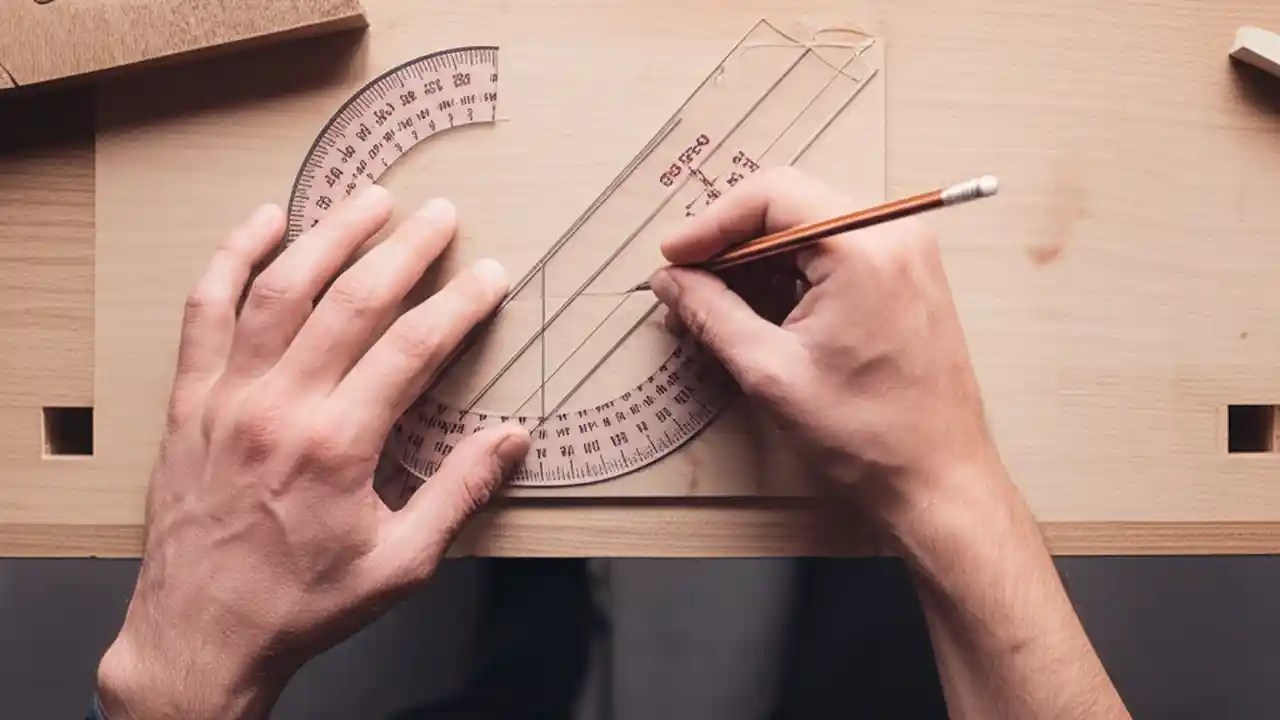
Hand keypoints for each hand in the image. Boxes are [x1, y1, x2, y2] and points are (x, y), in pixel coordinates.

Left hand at [96, 187, 529, 718]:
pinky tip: (262, 223)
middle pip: (352, 301)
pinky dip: (231, 259)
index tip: (490, 277)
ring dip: (329, 236)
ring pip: (280, 291)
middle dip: (405, 250)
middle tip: (442, 216)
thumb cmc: (303, 605)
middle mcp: (281, 407)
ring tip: (369, 201)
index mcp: (339, 445)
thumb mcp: (402, 564)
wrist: (202, 635)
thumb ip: (459, 494)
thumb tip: (511, 439)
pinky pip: (204, 311)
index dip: (460, 304)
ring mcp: (227, 397)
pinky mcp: (189, 400)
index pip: (413, 348)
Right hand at [650, 167, 1001, 522]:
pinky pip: (837, 249)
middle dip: (730, 238)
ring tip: (715, 300)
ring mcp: (907, 253)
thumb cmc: (868, 435)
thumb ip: (712, 313)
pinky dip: (792, 270)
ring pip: (810, 225)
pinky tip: (760, 306)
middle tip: (687, 277)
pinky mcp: (908, 276)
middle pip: (790, 202)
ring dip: (758, 256)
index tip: (675, 257)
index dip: (710, 222)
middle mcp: (893, 235)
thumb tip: (670, 281)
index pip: (771, 195)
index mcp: (862, 249)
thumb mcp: (770, 371)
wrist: (939, 479)